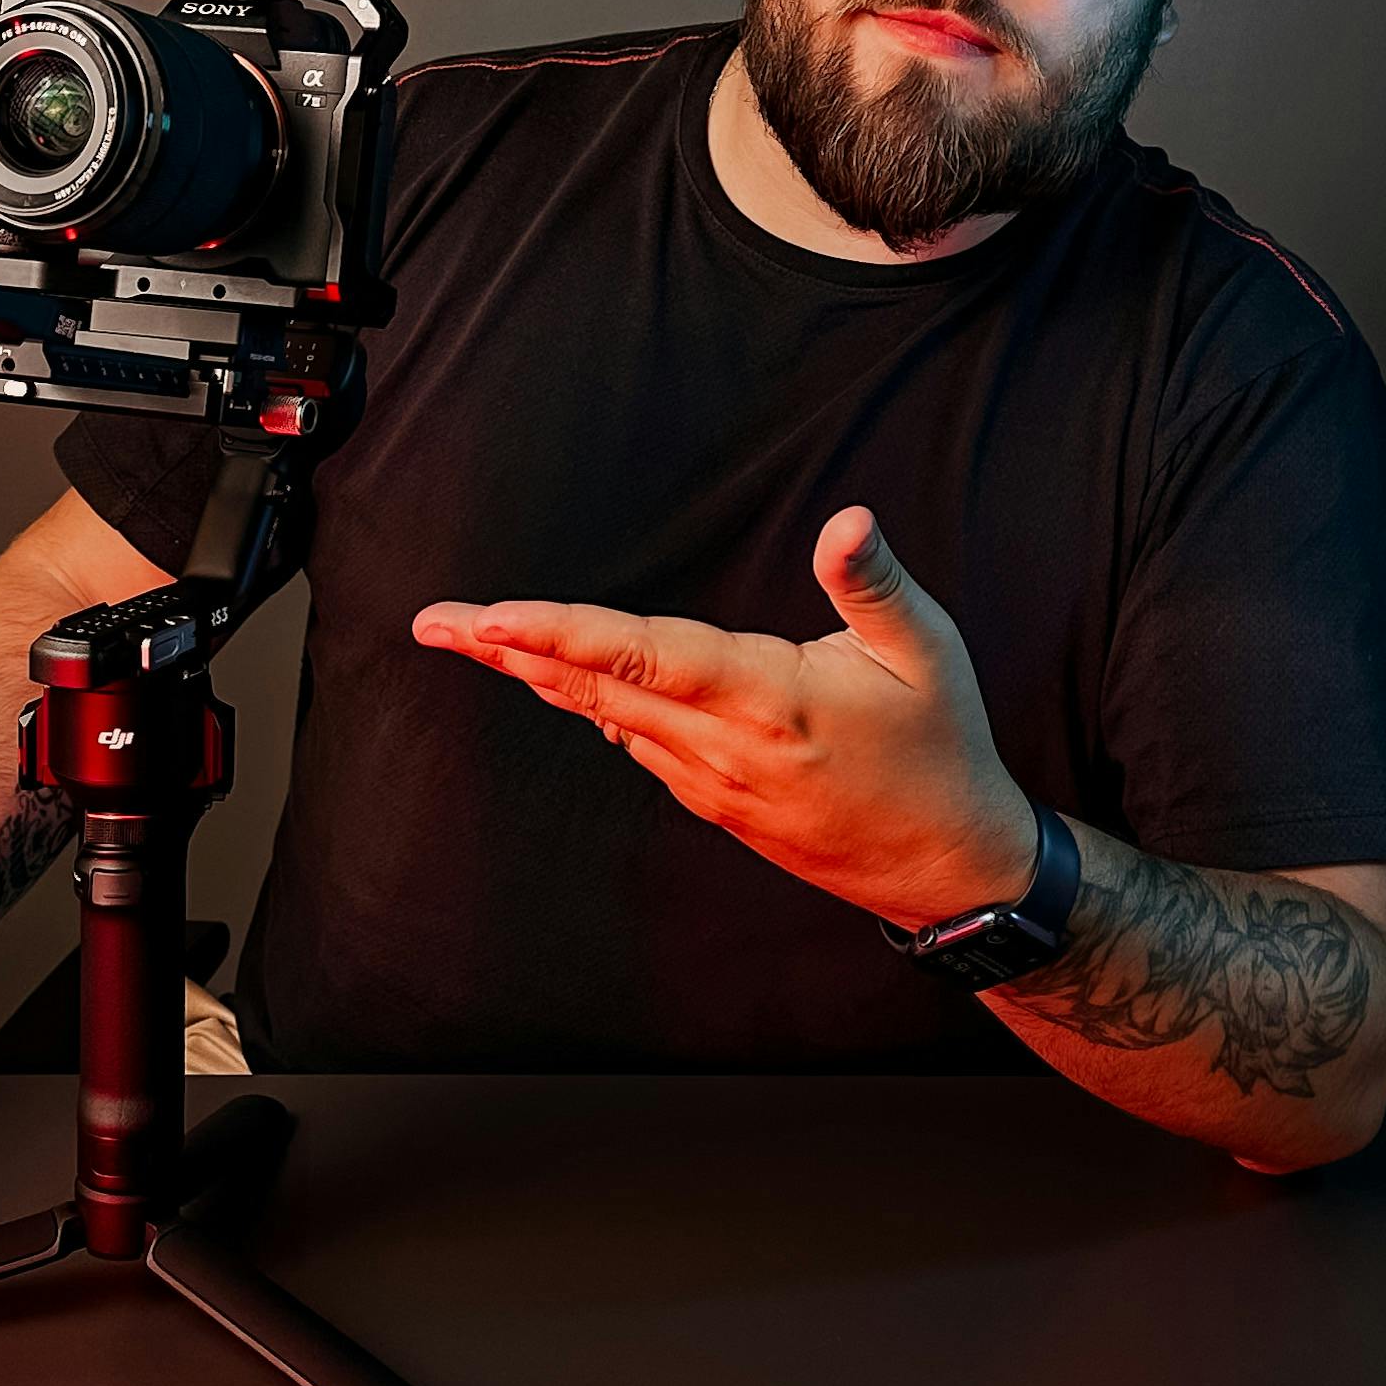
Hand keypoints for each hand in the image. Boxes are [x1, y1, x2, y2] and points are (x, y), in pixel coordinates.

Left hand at [413, 504, 1038, 927]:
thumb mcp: (924, 650)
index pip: (643, 657)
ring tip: (475, 640)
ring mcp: (711, 783)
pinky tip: (555, 682)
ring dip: (538, 676)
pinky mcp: (713, 803)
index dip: (562, 634)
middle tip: (438, 624)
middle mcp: (724, 746)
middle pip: (596, 690)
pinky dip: (590, 709)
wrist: (947, 865)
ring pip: (606, 721)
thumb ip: (872, 582)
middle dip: (511, 651)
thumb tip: (847, 520)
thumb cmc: (939, 746)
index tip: (494, 619)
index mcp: (769, 697)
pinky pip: (637, 747)